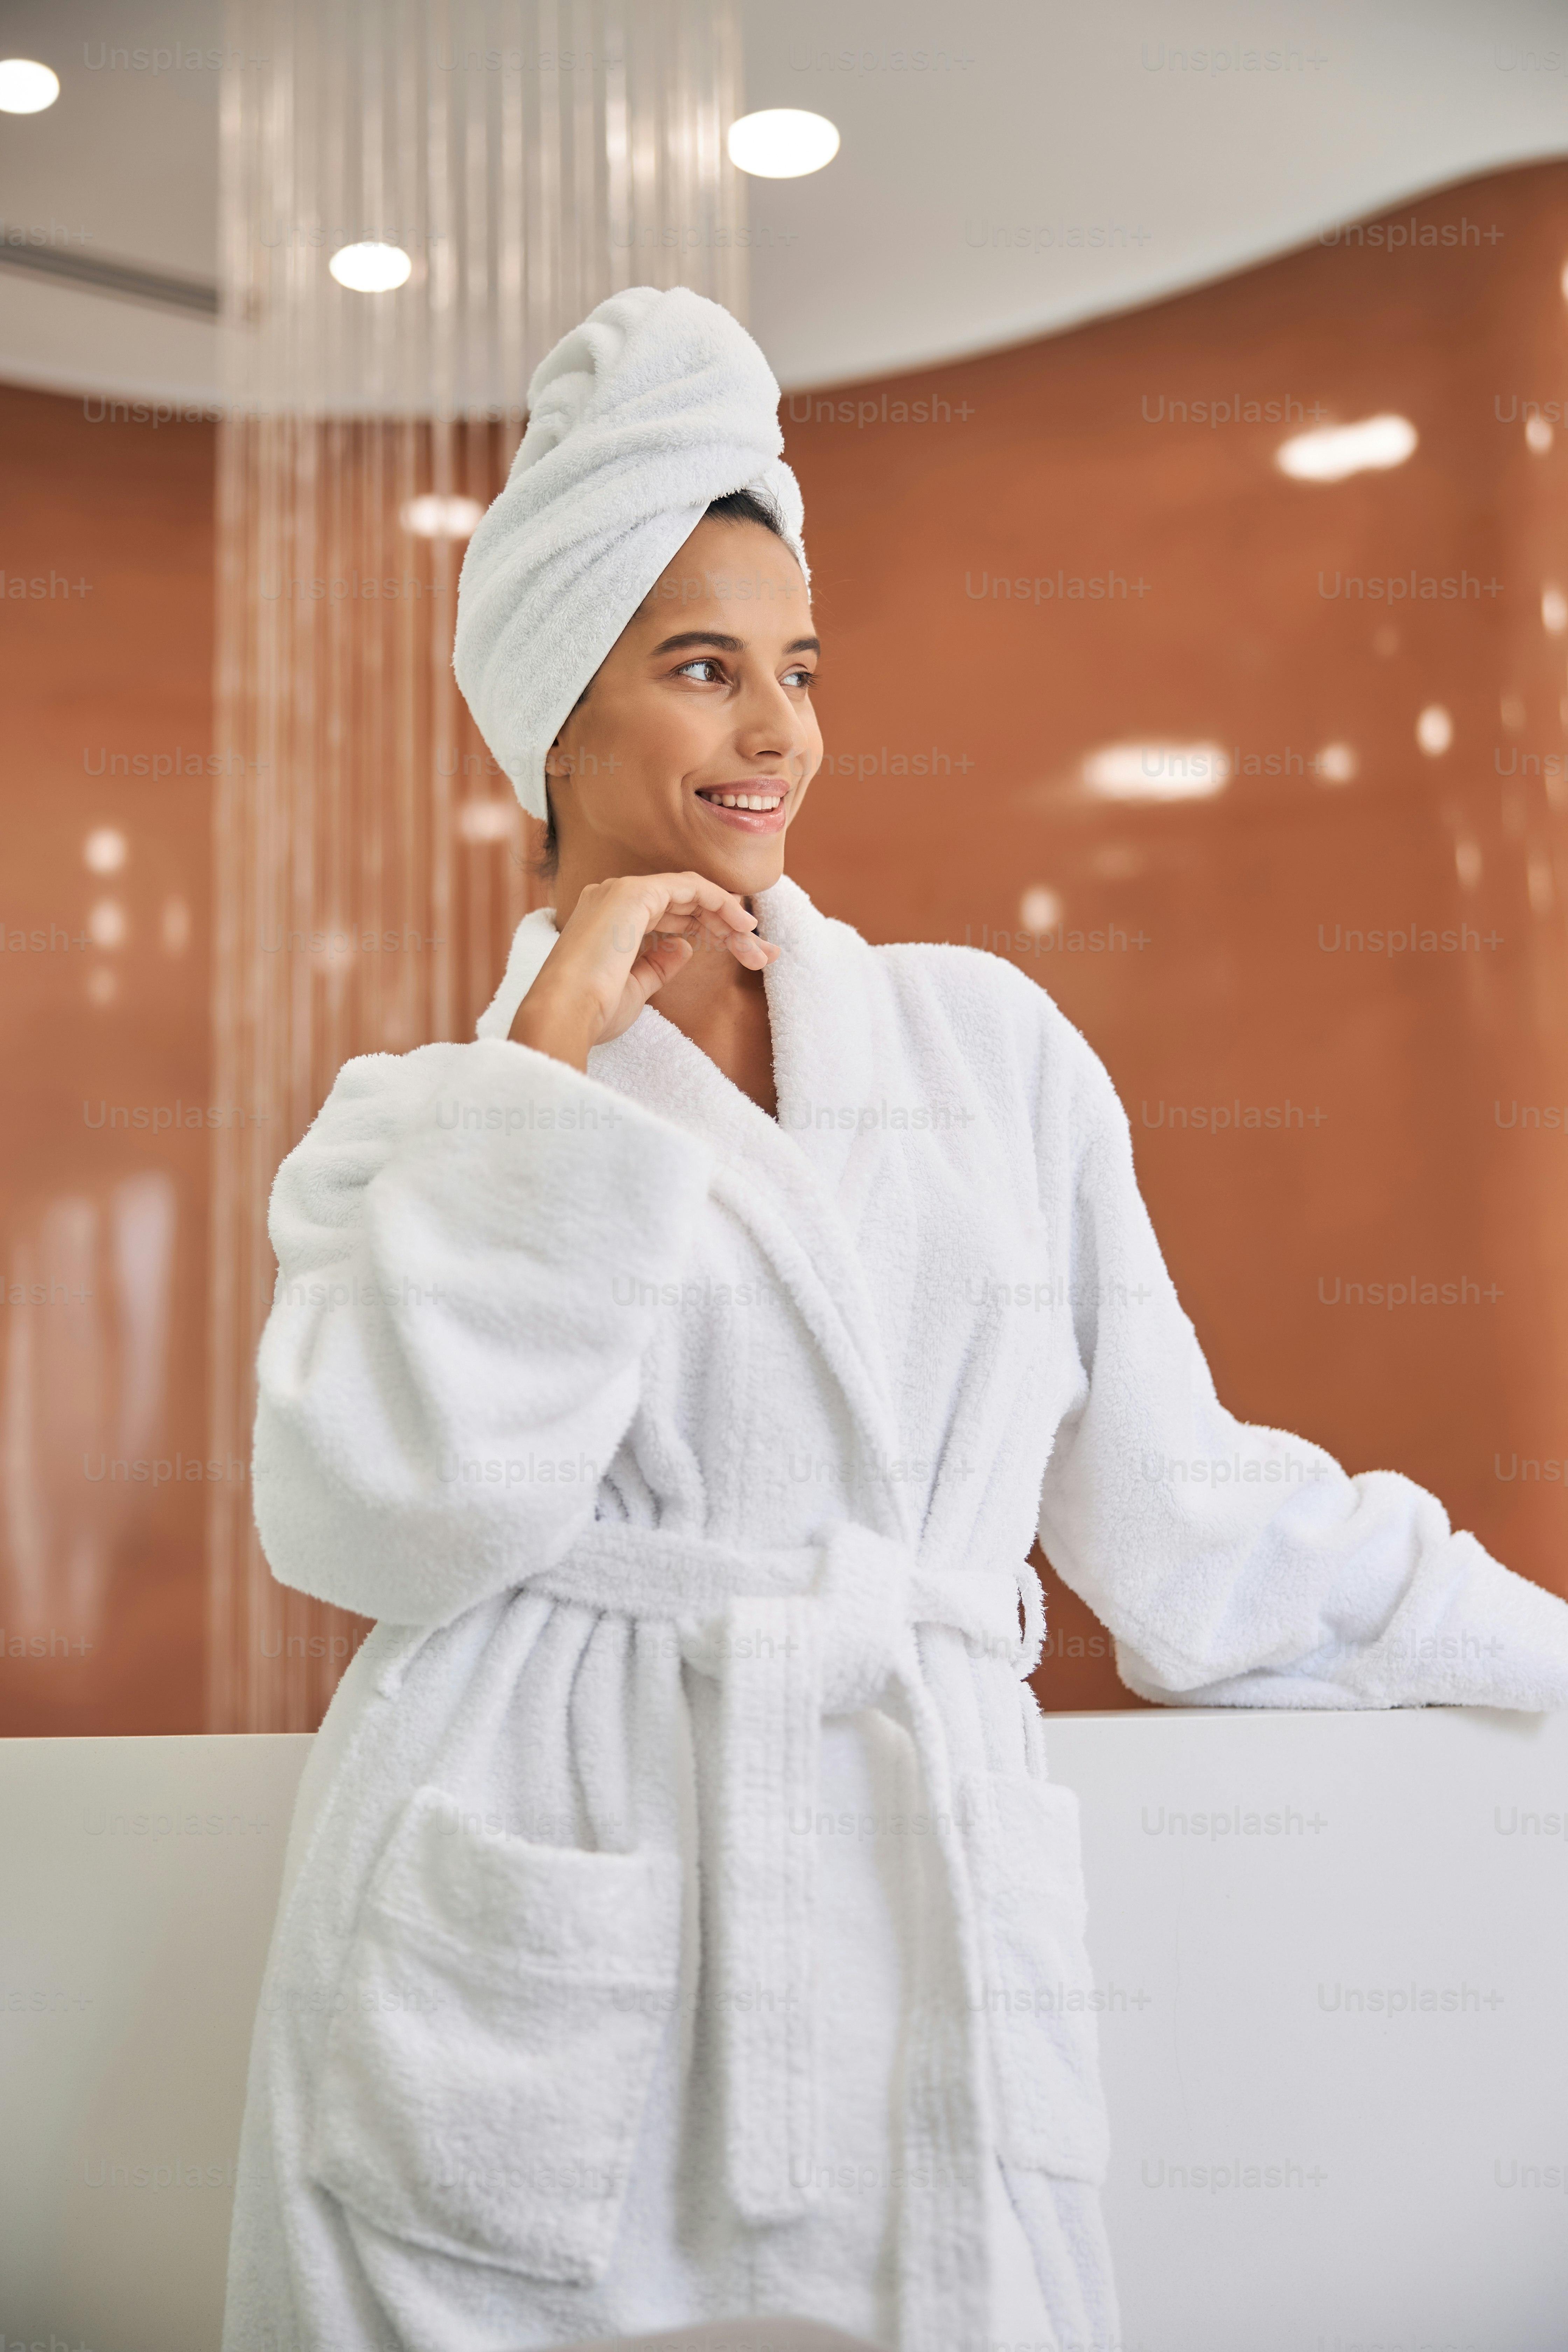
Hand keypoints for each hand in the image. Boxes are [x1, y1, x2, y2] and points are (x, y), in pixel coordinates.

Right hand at [508, 872, 778, 1069]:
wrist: (565, 1014)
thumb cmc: (593, 1011)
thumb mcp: (635, 987)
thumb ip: (657, 964)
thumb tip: (683, 948)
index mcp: (609, 920)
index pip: (670, 915)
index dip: (710, 931)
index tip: (745, 953)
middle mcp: (612, 898)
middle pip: (684, 903)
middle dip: (727, 925)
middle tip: (763, 952)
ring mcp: (620, 892)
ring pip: (690, 892)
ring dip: (728, 916)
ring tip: (756, 942)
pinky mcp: (632, 894)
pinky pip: (688, 887)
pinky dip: (718, 901)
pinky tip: (740, 924)